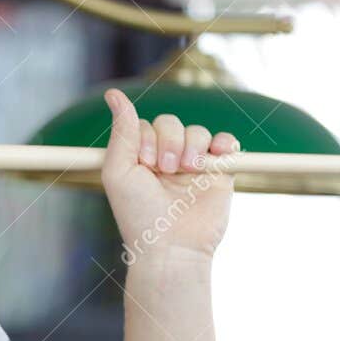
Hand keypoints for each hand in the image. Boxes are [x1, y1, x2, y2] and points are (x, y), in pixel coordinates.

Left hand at [101, 87, 235, 261]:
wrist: (172, 246)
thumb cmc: (138, 214)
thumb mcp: (119, 171)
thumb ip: (122, 133)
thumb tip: (113, 94)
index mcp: (140, 159)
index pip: (146, 126)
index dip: (146, 139)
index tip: (144, 165)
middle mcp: (166, 160)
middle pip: (172, 123)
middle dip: (169, 141)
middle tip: (165, 169)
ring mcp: (194, 166)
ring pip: (198, 131)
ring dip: (192, 144)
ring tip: (187, 170)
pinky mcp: (219, 174)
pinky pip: (227, 143)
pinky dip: (224, 143)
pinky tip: (217, 155)